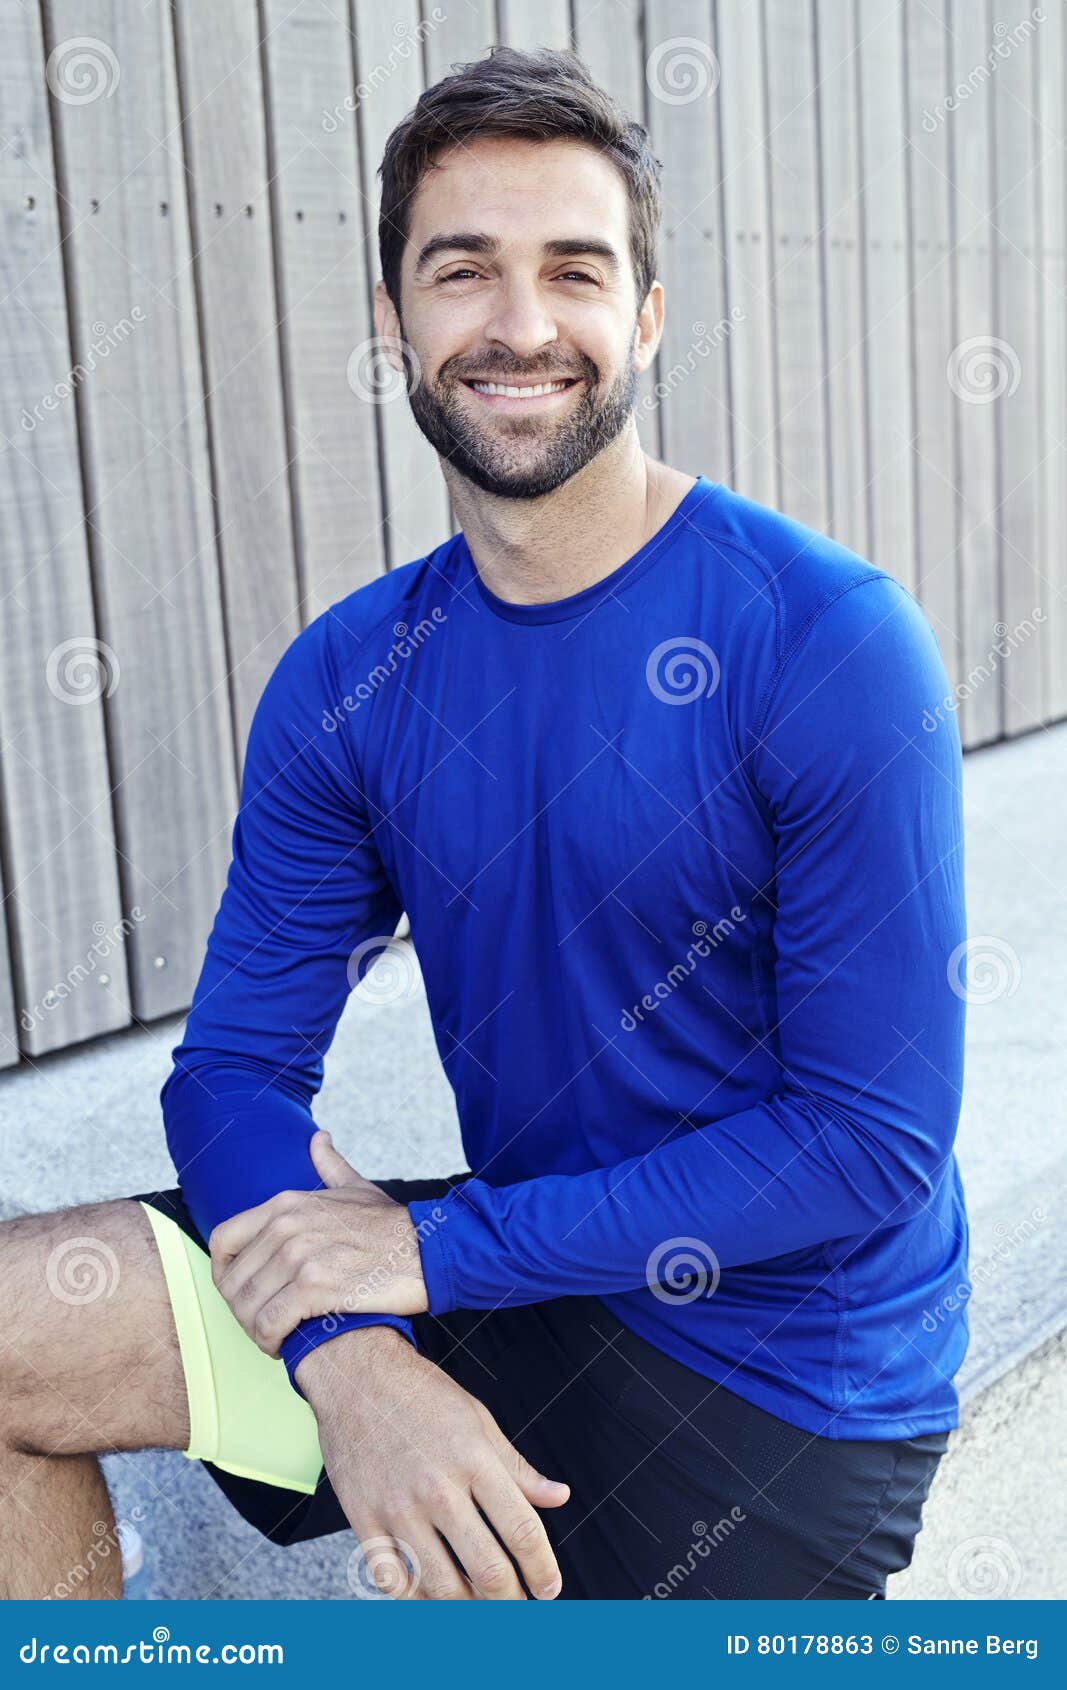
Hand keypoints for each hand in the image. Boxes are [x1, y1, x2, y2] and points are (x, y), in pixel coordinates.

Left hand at [208, 1130, 426, 1354]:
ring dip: (254, 1330)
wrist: (428, 1249)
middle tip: (260, 1323)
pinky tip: (284, 1346)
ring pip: (248, 1307)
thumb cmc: (392, 1226)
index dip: (222, 1272)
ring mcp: (299, 1256)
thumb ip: (329, 1165)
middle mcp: (286, 1226)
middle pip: (232, 1281)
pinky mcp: (315, 1288)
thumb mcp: (355, 1187)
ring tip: (271, 1338)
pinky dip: (270, 1341)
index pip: (223, 1240)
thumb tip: (318, 1139)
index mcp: (285, 1203)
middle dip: (241, 1310)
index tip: (238, 1292)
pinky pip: (271, 1324)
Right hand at [296, 1327, 570, 1599]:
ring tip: (481, 1609)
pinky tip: (432, 1599)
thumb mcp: (478, 1419)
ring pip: (441, 1586)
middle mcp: (438, 1488)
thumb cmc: (421, 1395)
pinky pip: (393, 1581)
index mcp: (474, 1459)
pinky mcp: (364, 1520)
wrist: (355, 1375)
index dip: (542, 1569)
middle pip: (486, 1569)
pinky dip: (416, 1601)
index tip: (549, 1587)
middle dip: (511, 1600)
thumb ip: (518, 1466)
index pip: (522, 1530)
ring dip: (469, 1610)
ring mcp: (398, 1508)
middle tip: (519, 1606)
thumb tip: (559, 1496)